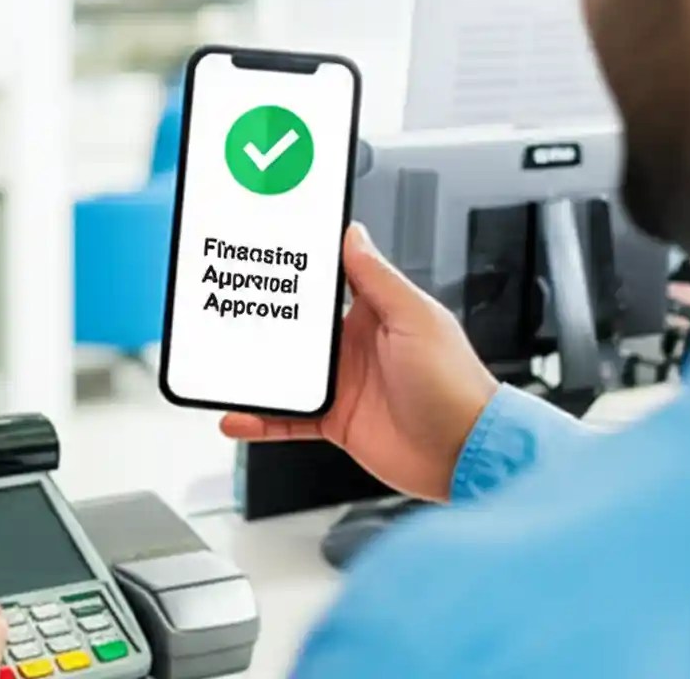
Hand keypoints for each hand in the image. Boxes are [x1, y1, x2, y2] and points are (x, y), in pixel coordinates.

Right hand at [220, 224, 497, 501]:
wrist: (466, 455)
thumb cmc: (457, 385)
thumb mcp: (416, 318)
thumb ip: (378, 279)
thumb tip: (354, 234)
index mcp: (376, 313)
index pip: (329, 281)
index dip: (300, 270)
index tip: (267, 255)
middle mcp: (355, 346)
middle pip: (296, 328)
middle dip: (263, 320)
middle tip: (227, 309)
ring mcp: (343, 384)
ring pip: (285, 373)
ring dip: (255, 371)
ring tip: (223, 365)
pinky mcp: (335, 421)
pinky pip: (288, 418)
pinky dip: (261, 419)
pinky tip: (238, 417)